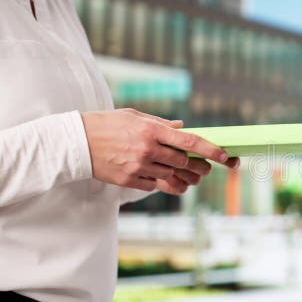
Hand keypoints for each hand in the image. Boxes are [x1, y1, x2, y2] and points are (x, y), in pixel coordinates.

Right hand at [81, 108, 239, 192]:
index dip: (210, 150)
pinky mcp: (130, 180)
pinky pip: (154, 185)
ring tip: (182, 173)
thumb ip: (160, 124)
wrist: (76, 142)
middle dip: (196, 166)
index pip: (189, 142)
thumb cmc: (106, 125)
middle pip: (184, 162)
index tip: (225, 156)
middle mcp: (148, 149)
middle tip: (203, 168)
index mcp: (151, 130)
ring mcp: (139, 166)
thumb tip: (182, 128)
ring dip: (179, 175)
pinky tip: (154, 174)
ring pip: (171, 176)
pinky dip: (158, 181)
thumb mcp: (134, 116)